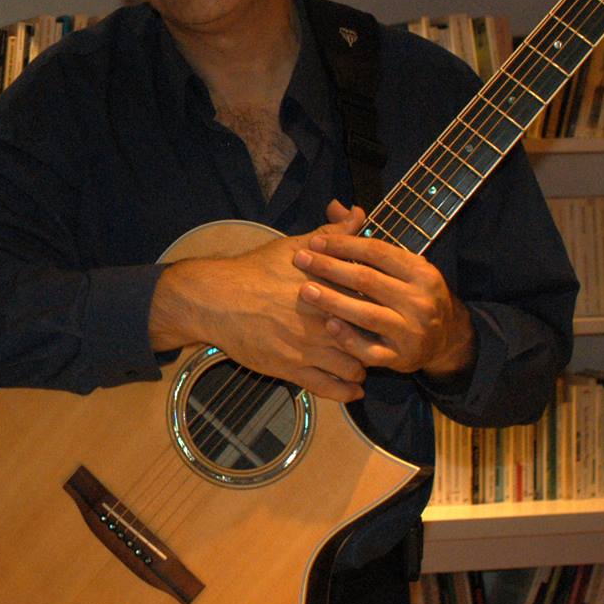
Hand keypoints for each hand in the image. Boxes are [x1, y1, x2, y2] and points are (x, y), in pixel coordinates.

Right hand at [154, 205, 369, 402]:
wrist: (216, 299)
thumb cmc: (255, 270)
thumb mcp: (295, 246)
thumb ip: (333, 234)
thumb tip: (358, 213)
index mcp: (330, 289)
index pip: (374, 304)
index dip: (385, 309)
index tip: (386, 310)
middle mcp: (325, 321)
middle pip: (370, 338)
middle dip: (378, 340)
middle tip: (379, 338)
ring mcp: (310, 348)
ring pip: (356, 367)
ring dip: (363, 365)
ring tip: (361, 359)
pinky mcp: (293, 370)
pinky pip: (332, 389)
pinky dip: (347, 390)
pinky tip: (352, 386)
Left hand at [293, 200, 475, 379]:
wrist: (445, 339)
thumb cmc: (412, 294)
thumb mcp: (400, 265)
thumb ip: (364, 239)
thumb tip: (335, 207)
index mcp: (422, 273)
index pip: (378, 252)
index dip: (343, 244)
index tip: (314, 241)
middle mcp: (420, 301)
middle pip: (368, 281)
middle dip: (330, 268)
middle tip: (301, 260)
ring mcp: (412, 332)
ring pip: (367, 314)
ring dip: (333, 301)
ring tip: (305, 291)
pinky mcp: (401, 359)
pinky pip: (370, 350)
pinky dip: (348, 338)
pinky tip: (327, 325)